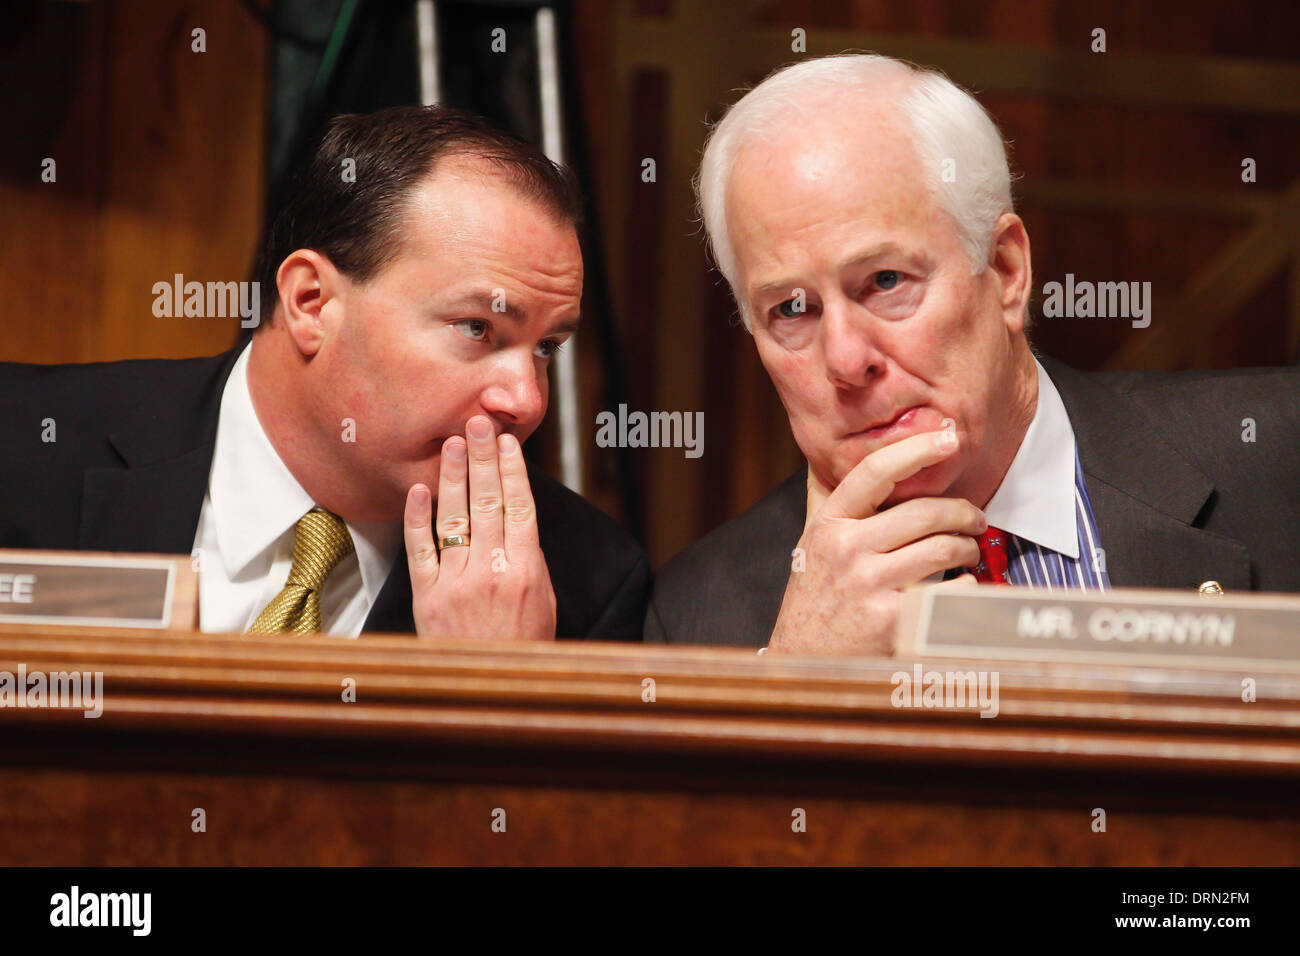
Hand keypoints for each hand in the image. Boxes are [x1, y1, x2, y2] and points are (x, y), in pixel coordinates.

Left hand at [404, 415, 556, 641]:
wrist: (493, 690)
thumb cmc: (523, 645)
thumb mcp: (544, 601)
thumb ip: (529, 559)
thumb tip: (518, 519)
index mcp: (526, 570)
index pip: (519, 507)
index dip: (512, 471)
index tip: (507, 442)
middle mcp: (491, 571)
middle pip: (488, 502)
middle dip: (483, 458)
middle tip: (478, 423)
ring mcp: (457, 583)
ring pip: (455, 517)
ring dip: (454, 476)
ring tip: (453, 444)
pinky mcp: (428, 597)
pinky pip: (421, 549)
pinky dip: (418, 517)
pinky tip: (420, 489)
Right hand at [767, 421, 983, 655]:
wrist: (803, 660)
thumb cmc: (814, 598)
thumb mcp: (812, 544)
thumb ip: (832, 504)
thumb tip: (840, 457)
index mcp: (829, 524)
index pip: (875, 471)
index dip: (916, 449)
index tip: (947, 437)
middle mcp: (846, 550)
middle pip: (924, 513)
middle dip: (963, 512)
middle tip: (975, 518)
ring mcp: (869, 586)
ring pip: (943, 549)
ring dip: (968, 548)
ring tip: (968, 551)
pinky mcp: (893, 621)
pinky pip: (950, 591)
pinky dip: (965, 587)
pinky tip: (959, 588)